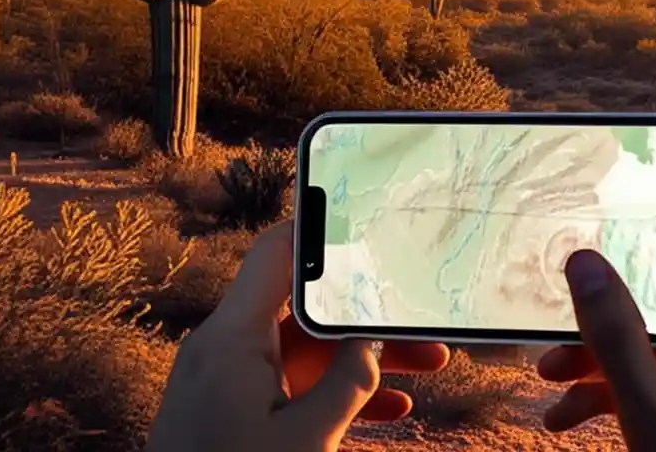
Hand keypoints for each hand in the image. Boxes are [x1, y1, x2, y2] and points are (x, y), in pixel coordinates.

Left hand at [146, 223, 449, 451]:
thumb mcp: (306, 438)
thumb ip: (349, 383)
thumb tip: (372, 342)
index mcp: (233, 337)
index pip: (276, 253)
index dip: (320, 232)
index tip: (368, 225)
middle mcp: (226, 348)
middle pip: (306, 310)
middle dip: (368, 317)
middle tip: (423, 324)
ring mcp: (227, 380)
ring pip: (306, 351)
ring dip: (362, 358)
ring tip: (429, 364)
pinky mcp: (231, 411)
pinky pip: (290, 384)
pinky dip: (333, 389)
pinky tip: (390, 408)